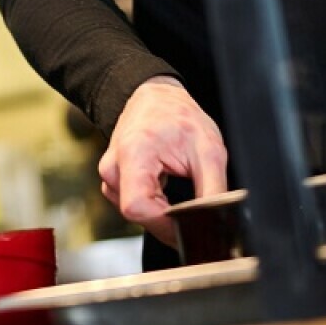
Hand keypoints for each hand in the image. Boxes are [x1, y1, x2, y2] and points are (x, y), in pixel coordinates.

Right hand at [97, 77, 226, 249]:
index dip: (164, 224)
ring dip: (159, 211)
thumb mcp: (209, 151)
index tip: (187, 226)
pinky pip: (133, 205)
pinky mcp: (113, 181)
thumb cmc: (179, 117)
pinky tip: (165, 189)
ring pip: (134, 213)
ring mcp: (110, 175)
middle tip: (191, 209)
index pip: (138, 207)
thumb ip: (213, 191)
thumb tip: (216, 223)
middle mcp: (113, 166)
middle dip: (166, 219)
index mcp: (134, 152)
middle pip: (136, 213)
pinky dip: (153, 204)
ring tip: (177, 188)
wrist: (156, 99)